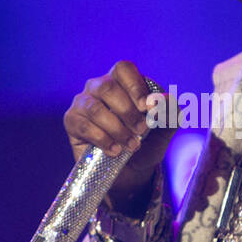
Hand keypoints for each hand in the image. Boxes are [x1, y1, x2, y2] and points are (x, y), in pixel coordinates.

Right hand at [64, 61, 177, 211]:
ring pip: (95, 108)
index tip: (147, 107)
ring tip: (131, 145)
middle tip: (141, 131)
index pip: (123, 69)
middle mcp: (99, 87)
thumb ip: (169, 111)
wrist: (131, 172)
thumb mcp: (164, 129)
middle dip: (127, 111)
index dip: (135, 86)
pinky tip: (115, 151)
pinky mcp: (72, 121)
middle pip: (107, 87)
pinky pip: (84, 126)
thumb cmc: (146, 143)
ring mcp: (82, 103)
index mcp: (122, 81)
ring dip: (117, 129)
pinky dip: (103, 140)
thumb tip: (165, 99)